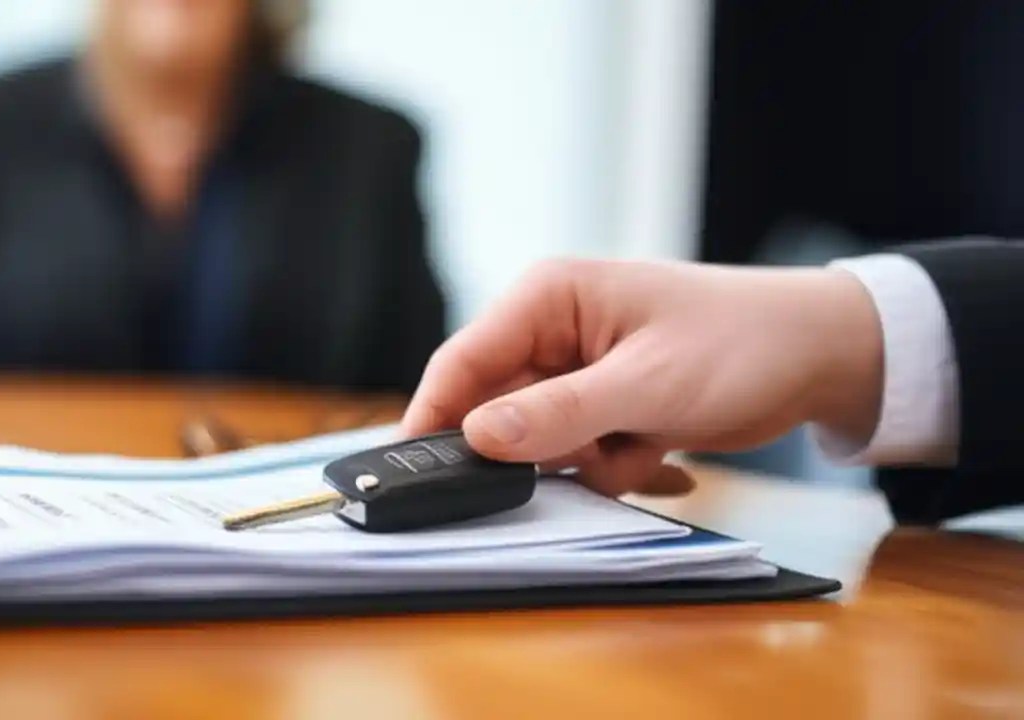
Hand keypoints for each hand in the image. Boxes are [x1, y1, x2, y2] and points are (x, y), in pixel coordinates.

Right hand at [402, 259, 882, 495]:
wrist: (822, 355)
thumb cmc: (740, 345)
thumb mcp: (647, 384)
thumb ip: (559, 413)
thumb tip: (478, 437)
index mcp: (547, 298)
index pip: (463, 361)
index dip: (436, 418)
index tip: (417, 475)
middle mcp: (553, 331)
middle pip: (499, 408)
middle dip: (540, 449)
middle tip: (585, 461)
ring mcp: (580, 371)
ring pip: (541, 440)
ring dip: (589, 460)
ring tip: (646, 443)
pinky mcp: (606, 404)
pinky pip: (579, 452)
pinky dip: (617, 464)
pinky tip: (664, 453)